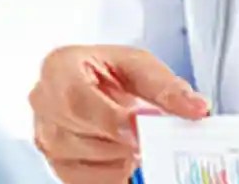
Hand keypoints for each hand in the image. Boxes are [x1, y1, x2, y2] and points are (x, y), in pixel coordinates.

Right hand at [30, 46, 210, 183]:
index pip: (75, 98)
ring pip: (81, 161)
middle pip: (78, 134)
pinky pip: (81, 180)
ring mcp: (44, 134)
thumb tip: (196, 108)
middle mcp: (43, 101)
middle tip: (147, 137)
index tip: (140, 129)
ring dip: (117, 157)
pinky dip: (110, 173)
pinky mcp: (53, 162)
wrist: (97, 85)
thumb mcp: (141, 66)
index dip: (109, 119)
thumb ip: (167, 87)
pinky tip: (122, 157)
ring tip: (133, 142)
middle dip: (119, 140)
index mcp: (59, 67)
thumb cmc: (111, 72)